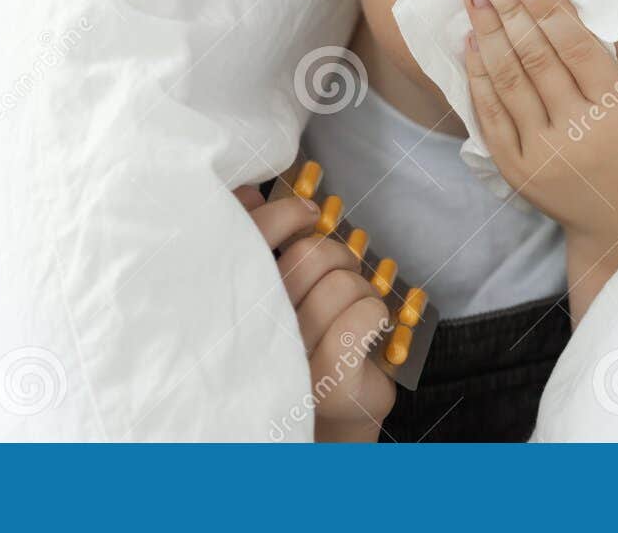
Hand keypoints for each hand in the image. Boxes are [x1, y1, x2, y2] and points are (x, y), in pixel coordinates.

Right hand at [237, 185, 395, 440]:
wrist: (325, 427)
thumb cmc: (302, 351)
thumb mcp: (276, 296)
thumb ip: (258, 244)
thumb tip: (249, 191)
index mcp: (240, 306)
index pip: (252, 238)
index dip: (285, 212)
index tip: (307, 212)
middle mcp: (258, 335)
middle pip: (311, 254)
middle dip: (338, 256)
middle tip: (340, 277)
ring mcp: (294, 362)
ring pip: (343, 282)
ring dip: (360, 289)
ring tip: (352, 311)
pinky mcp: (332, 383)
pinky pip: (365, 314)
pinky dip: (377, 312)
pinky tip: (371, 328)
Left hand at [462, 0, 617, 322]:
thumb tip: (592, 10)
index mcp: (616, 108)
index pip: (575, 46)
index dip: (548, 8)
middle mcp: (577, 130)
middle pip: (536, 58)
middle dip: (510, 11)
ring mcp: (543, 152)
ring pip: (508, 82)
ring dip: (487, 34)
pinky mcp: (517, 169)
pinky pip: (491, 115)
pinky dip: (478, 77)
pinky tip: (470, 45)